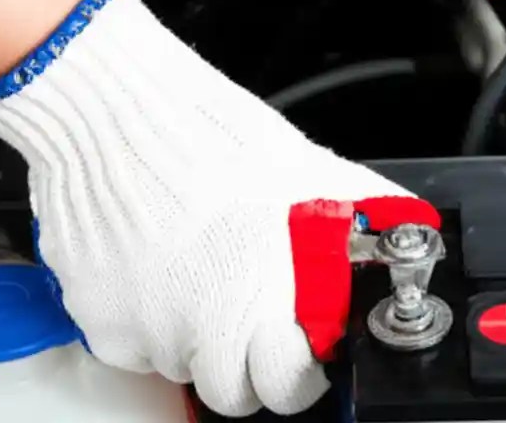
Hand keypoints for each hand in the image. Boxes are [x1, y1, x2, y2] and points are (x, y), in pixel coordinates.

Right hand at [0, 0, 428, 415]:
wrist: (108, 113)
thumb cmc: (205, 133)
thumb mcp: (310, 171)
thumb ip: (360, 219)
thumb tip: (407, 237)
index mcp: (264, 295)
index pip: (289, 385)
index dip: (299, 366)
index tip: (300, 342)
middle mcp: (202, 326)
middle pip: (234, 392)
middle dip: (248, 362)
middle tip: (251, 313)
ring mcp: (145, 331)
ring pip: (183, 367)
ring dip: (195, 335)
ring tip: (201, 268)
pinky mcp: (98, 324)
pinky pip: (133, 345)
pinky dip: (147, 318)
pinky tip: (158, 266)